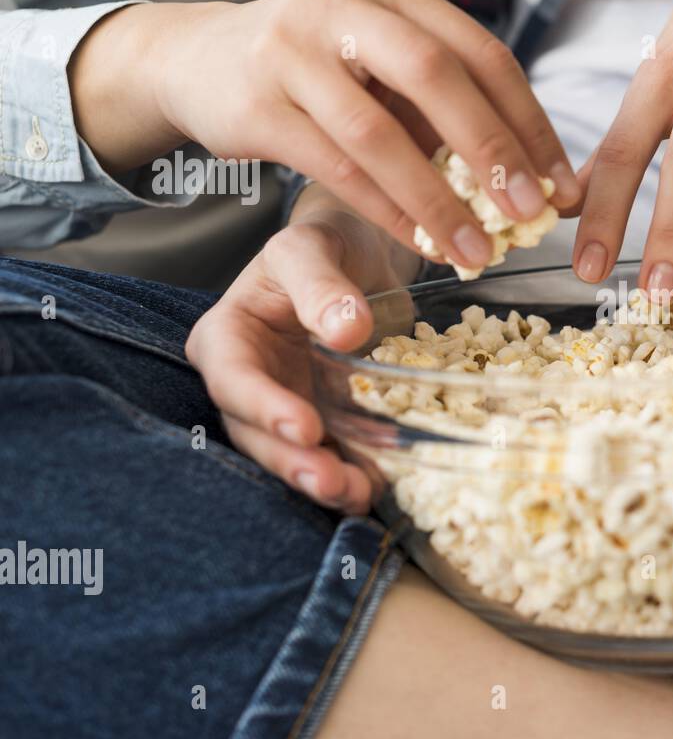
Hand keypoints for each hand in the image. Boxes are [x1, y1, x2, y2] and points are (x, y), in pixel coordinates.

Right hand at [69, 0, 580, 271]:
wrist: (199, 62)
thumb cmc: (317, 72)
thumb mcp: (382, 66)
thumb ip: (448, 108)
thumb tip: (537, 184)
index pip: (480, 53)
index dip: (528, 122)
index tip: (560, 184)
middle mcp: (340, 1)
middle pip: (436, 76)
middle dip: (492, 152)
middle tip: (529, 214)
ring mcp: (290, 47)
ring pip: (379, 132)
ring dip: (436, 201)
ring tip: (476, 251)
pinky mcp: (255, 102)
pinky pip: (334, 166)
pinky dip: (384, 211)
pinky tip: (420, 243)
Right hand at [185, 189, 412, 512]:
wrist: (362, 255)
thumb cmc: (326, 242)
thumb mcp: (314, 246)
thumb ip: (320, 283)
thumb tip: (346, 330)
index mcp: (228, 336)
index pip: (234, 379)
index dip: (264, 408)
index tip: (306, 427)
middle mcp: (249, 379)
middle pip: (257, 432)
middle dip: (292, 462)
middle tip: (331, 481)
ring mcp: (286, 404)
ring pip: (291, 454)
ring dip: (322, 480)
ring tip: (358, 495)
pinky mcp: (324, 420)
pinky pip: (331, 455)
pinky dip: (352, 474)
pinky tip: (378, 488)